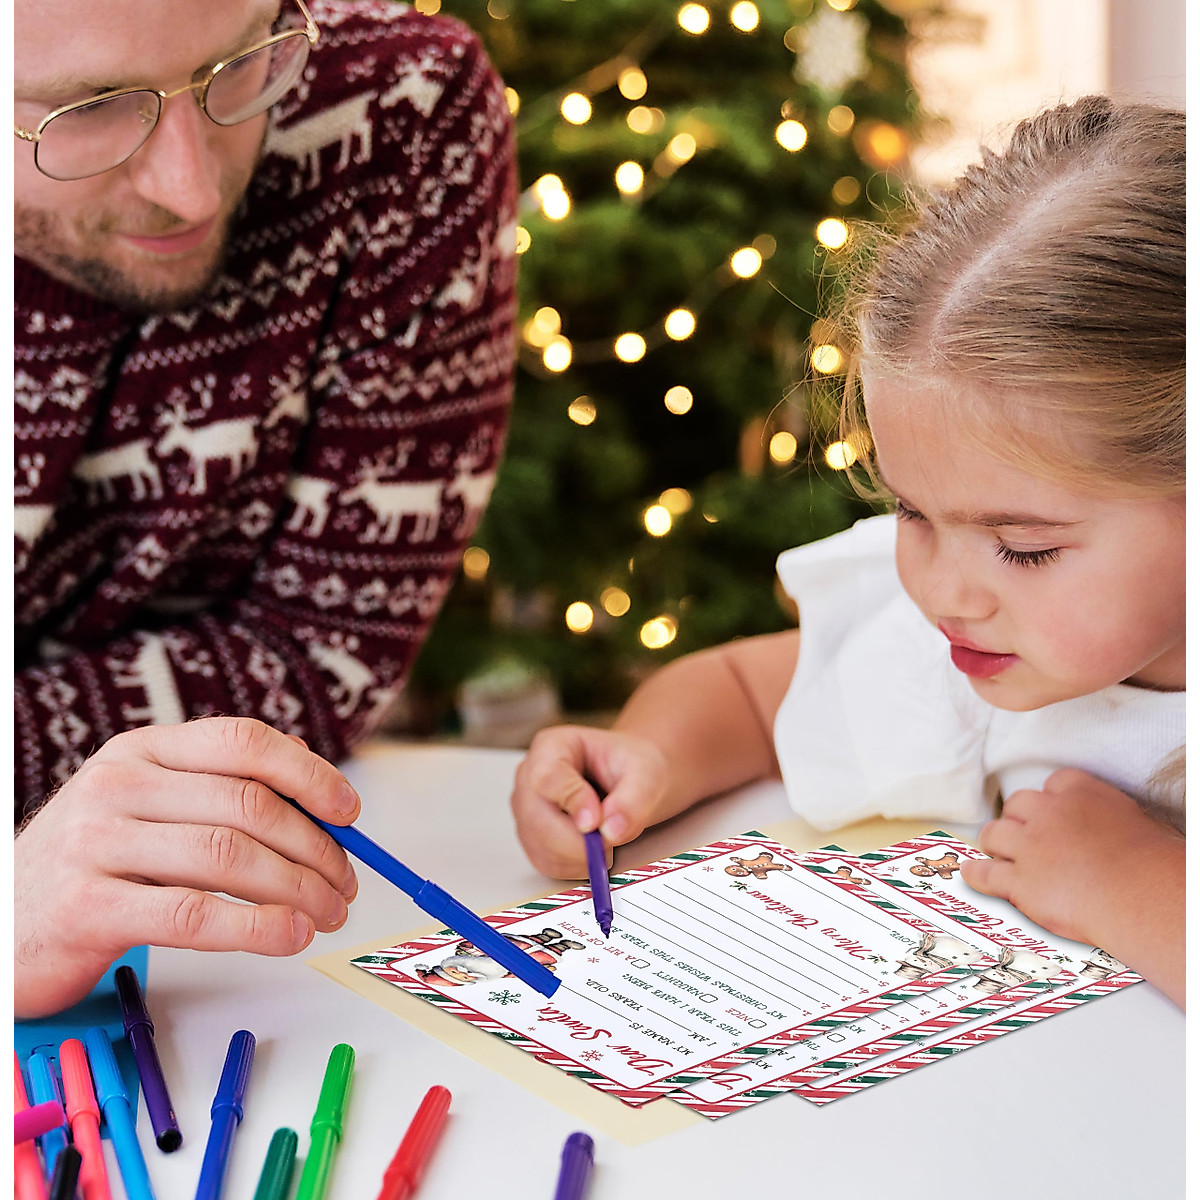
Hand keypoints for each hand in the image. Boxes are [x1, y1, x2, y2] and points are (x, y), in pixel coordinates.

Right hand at [15, 717, 361, 1017]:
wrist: (0, 925)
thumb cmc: (91, 867)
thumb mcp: (145, 808)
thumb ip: (219, 793)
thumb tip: (317, 799)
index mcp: (142, 750)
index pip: (242, 741)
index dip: (308, 773)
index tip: (349, 811)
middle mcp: (117, 784)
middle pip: (247, 804)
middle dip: (315, 847)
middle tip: (344, 883)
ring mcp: (97, 843)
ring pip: (229, 857)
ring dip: (297, 889)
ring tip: (325, 914)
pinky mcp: (87, 908)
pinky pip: (193, 914)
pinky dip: (256, 927)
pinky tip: (287, 936)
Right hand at [510, 725, 669, 877]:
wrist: (630, 780)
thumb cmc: (632, 768)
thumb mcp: (646, 774)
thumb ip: (632, 800)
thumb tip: (611, 831)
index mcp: (552, 746)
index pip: (548, 776)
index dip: (572, 802)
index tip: (595, 823)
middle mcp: (530, 777)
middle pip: (537, 818)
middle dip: (577, 842)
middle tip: (611, 843)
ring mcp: (527, 810)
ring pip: (541, 846)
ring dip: (579, 856)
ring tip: (609, 840)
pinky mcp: (533, 838)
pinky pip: (547, 863)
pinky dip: (575, 867)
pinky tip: (596, 852)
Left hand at [961, 768, 1182, 946]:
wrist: (1141, 895)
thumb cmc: (1151, 864)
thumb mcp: (1131, 820)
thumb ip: (1104, 815)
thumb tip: (1106, 826)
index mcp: (1079, 792)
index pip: (1053, 783)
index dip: (1050, 800)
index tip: (1051, 811)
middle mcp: (1048, 813)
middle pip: (1017, 804)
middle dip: (1019, 819)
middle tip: (1025, 835)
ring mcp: (1029, 847)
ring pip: (994, 834)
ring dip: (994, 842)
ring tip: (997, 851)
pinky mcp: (1019, 881)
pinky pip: (985, 873)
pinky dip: (976, 873)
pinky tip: (971, 873)